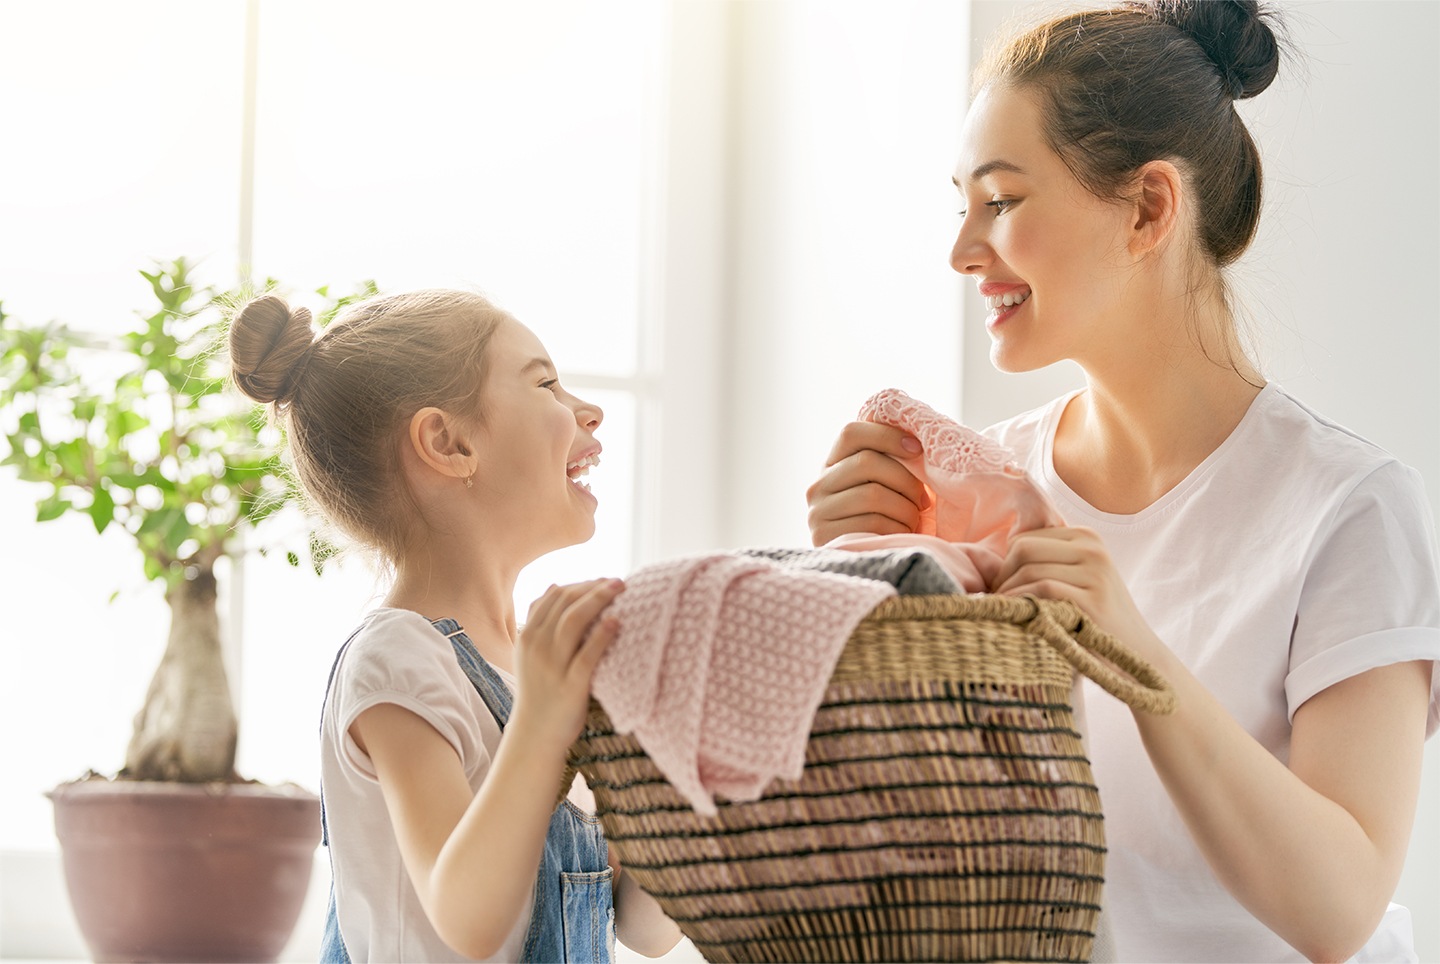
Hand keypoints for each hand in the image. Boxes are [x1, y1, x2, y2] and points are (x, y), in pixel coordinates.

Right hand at [512, 578, 623, 749]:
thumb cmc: (540, 691)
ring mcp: (552, 665)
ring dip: (599, 600)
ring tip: (622, 590)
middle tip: (618, 581)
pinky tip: (617, 622)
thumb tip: (553, 584)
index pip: (554, 595)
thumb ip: (539, 621)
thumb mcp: (530, 653)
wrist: (535, 734)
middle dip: (593, 587)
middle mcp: (537, 646)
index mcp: (528, 636)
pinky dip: (602, 635)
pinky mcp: (570, 685)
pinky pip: (587, 655)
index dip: (581, 583)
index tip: (602, 580)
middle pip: (565, 603)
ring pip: (573, 621)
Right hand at [806, 421, 929, 545]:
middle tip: (924, 500)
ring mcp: (817, 512)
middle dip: (905, 480)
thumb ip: (889, 461)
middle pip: (867, 462)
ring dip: (906, 509)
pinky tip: (902, 535)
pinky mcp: (824, 537)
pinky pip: (872, 523)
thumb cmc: (884, 521)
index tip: (918, 449)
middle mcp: (818, 486)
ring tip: (913, 520)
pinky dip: (897, 529)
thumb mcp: (882, 486)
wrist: (866, 567)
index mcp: (831, 465)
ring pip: (873, 494)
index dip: (887, 435)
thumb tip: (916, 440)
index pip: (851, 433)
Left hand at [992, 526, 1162, 659]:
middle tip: (998, 603)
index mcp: (1087, 537)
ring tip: (1006, 613)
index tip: (1001, 590)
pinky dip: (1022, 603)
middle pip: (1023, 549)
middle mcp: (1093, 548)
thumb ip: (1048, 562)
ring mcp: (1096, 572)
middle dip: (1002, 577)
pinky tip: (1018, 618)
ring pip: (1029, 570)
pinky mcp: (1093, 599)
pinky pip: (1042, 590)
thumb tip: (994, 560)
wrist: (1138, 655)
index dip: (1004, 565)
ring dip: (1008, 594)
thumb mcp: (1078, 579)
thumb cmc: (1096, 619)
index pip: (1024, 539)